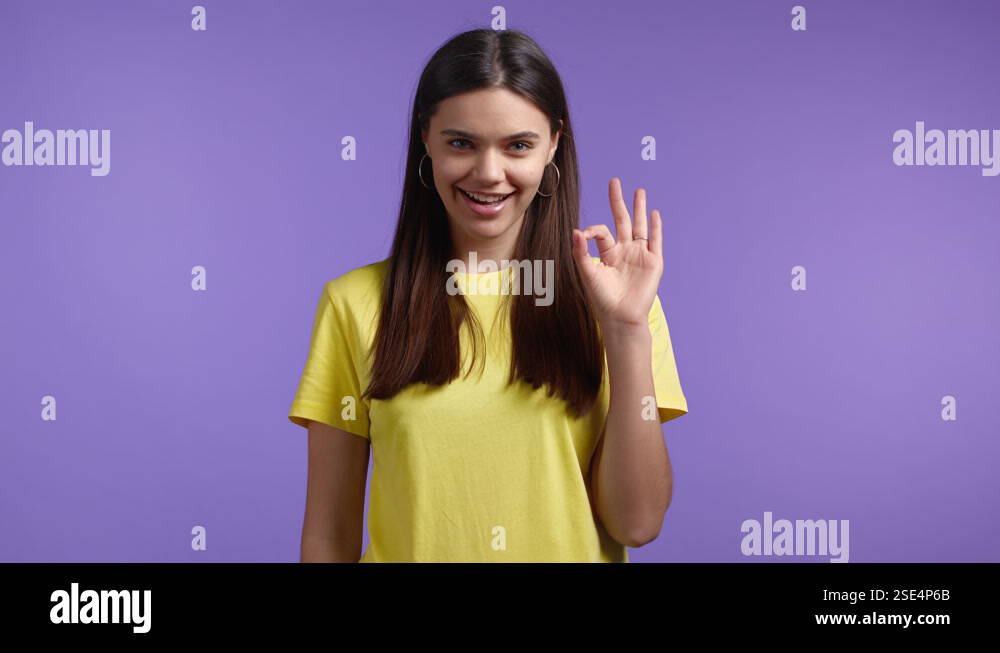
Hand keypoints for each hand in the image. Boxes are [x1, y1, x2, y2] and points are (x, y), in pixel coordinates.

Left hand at [571, 178, 663, 328]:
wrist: (621, 317)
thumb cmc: (602, 299)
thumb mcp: (587, 273)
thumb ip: (581, 252)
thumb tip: (575, 230)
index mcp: (608, 254)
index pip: (601, 232)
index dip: (592, 229)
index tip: (583, 235)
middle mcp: (624, 251)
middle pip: (621, 220)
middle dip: (618, 201)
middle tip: (615, 181)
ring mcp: (640, 255)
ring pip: (639, 226)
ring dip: (639, 208)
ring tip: (639, 191)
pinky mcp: (653, 261)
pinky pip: (655, 240)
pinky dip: (656, 227)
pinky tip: (654, 214)